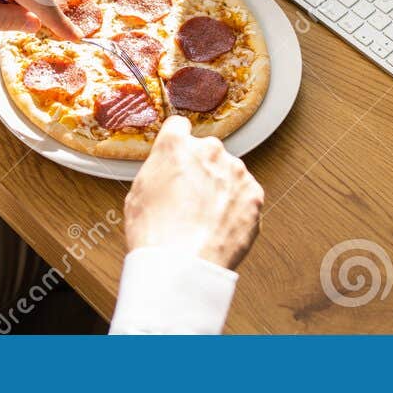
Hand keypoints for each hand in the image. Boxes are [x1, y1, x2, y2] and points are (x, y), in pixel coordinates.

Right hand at [126, 116, 263, 269]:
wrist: (182, 265)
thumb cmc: (155, 234)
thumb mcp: (138, 192)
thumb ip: (158, 169)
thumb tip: (166, 168)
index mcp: (176, 145)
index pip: (179, 127)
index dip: (177, 144)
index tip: (179, 155)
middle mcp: (209, 150)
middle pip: (206, 152)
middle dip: (200, 170)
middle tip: (190, 198)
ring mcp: (235, 171)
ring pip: (228, 173)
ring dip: (220, 188)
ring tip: (204, 218)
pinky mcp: (254, 193)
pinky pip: (244, 194)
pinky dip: (236, 206)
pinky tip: (219, 224)